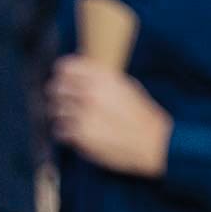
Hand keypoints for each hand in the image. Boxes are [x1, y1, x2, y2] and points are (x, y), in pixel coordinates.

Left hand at [46, 59, 172, 176]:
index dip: (62, 76)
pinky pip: (59, 130)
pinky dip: (67, 133)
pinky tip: (80, 135)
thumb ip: (101, 80)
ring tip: (78, 122)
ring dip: (64, 116)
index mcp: (103, 78)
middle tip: (68, 105)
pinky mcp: (80, 134)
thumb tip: (79, 75)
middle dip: (60, 97)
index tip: (65, 83)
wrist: (155, 143)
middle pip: (55, 88)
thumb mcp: (127, 87)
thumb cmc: (143, 116)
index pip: (65, 67)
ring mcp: (83, 113)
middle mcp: (90, 92)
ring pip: (55, 110)